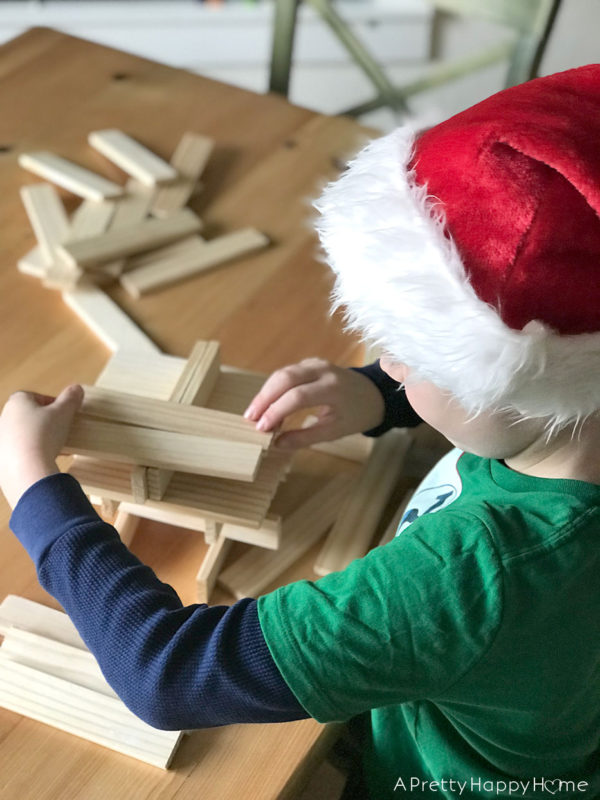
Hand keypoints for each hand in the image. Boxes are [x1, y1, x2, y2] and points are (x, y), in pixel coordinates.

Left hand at [0, 385, 82, 508]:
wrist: (26, 470)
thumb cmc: (45, 434)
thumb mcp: (64, 413)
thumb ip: (71, 398)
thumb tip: (77, 388)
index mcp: (16, 402)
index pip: (35, 396)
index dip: (52, 404)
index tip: (64, 414)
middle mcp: (3, 418)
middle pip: (28, 416)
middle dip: (45, 422)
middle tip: (61, 431)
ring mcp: (0, 439)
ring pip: (23, 434)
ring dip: (38, 438)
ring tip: (55, 448)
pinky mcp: (0, 458)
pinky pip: (18, 452)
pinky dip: (30, 453)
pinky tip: (44, 460)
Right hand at [244, 358, 384, 448]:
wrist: (375, 394)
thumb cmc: (356, 415)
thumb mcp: (334, 431)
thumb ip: (305, 438)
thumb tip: (277, 444)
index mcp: (333, 389)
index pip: (297, 397)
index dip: (276, 411)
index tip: (261, 428)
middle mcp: (323, 370)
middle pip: (285, 378)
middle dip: (264, 398)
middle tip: (249, 418)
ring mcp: (316, 363)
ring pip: (283, 372)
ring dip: (266, 392)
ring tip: (254, 414)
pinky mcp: (310, 363)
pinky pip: (287, 372)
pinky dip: (274, 387)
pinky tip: (267, 404)